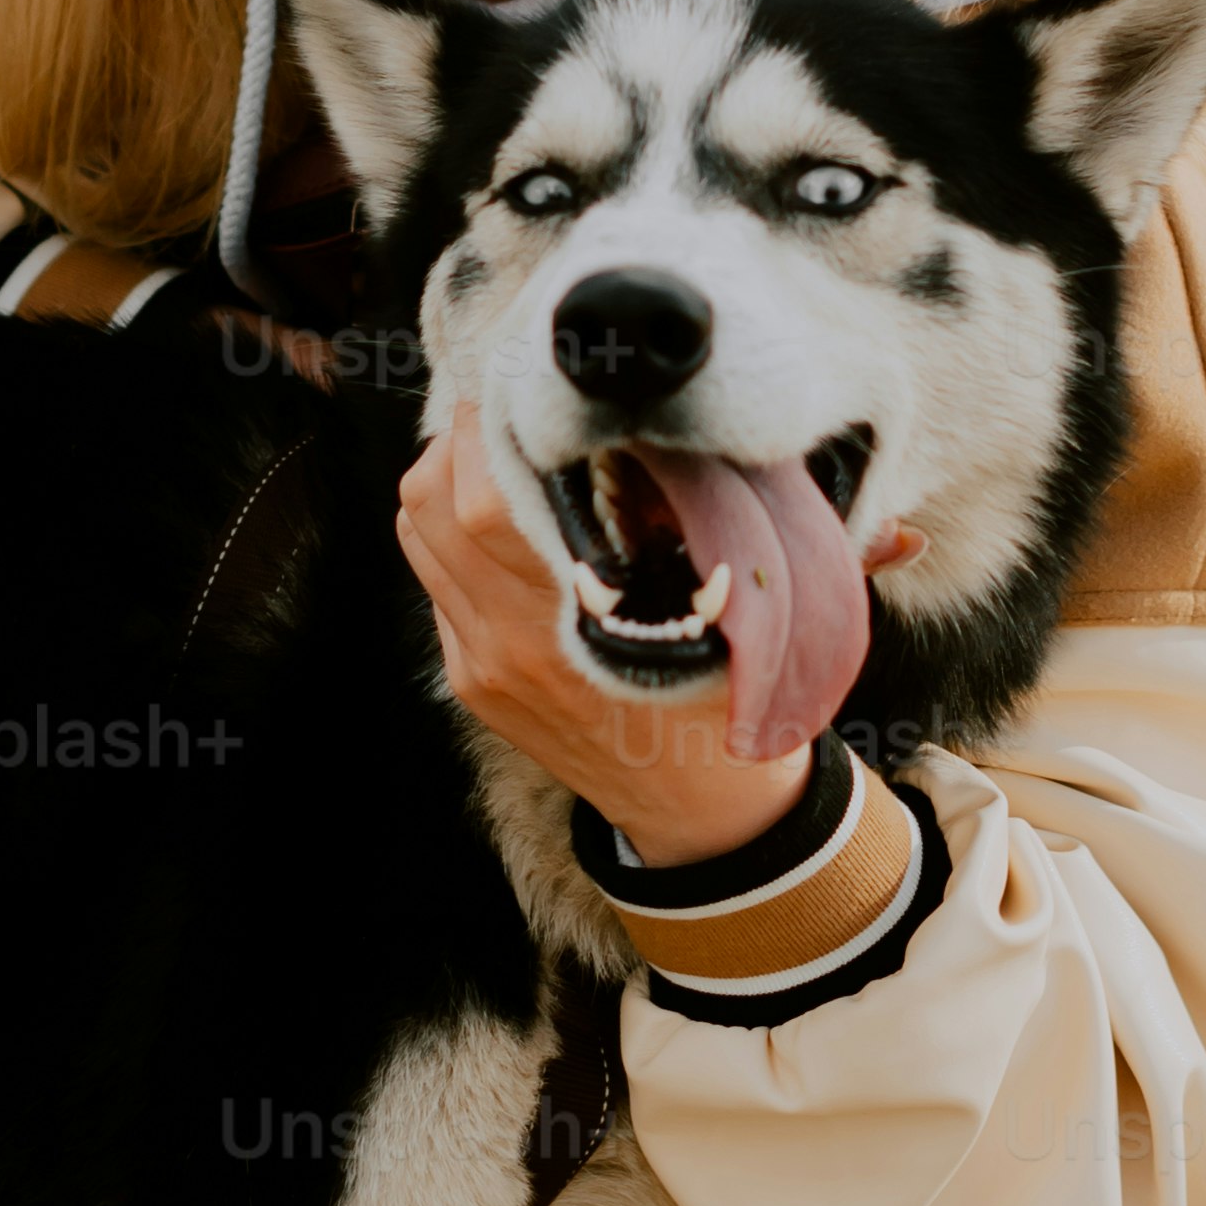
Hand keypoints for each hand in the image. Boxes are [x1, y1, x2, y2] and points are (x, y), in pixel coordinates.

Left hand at [395, 402, 817, 868]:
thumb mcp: (750, 619)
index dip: (491, 426)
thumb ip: (744, 540)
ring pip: (417, 535)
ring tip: (508, 455)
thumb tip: (787, 484)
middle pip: (429, 502)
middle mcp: (508, 644)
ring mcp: (479, 665)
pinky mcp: (467, 680)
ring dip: (447, 480)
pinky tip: (511, 522)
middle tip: (516, 409)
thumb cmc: (731, 702)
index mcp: (572, 623)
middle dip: (460, 439)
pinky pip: (434, 580)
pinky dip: (454, 534)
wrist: (698, 815)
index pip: (482, 497)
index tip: (532, 389)